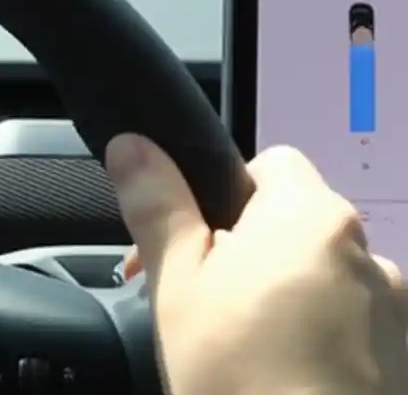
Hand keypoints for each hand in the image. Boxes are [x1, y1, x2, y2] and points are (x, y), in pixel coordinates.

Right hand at [105, 135, 407, 394]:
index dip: (220, 198)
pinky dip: (321, 341)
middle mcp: (370, 254)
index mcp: (311, 218)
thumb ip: (157, 206)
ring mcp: (398, 312)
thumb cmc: (237, 374)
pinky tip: (281, 377)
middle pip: (295, 228)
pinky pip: (355, 330)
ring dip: (286, 299)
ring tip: (242, 352)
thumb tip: (134, 144)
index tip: (188, 248)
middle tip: (198, 305)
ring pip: (324, 283)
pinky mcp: (406, 360)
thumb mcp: (176, 286)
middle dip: (246, 255)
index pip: (270, 165)